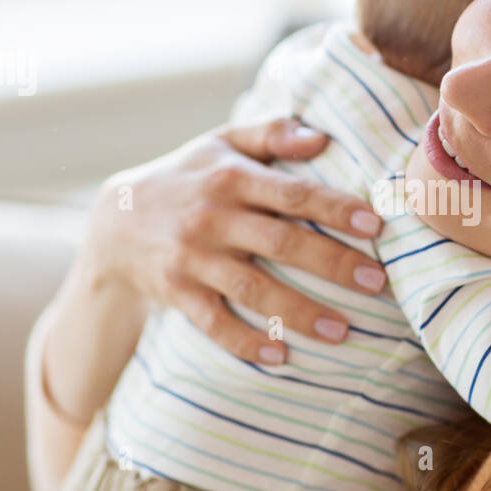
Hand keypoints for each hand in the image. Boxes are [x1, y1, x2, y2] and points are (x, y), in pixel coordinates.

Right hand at [80, 117, 386, 363]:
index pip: (292, 193)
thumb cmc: (187, 177)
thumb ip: (272, 134)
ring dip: (298, 312)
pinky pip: (213, 323)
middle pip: (281, 243)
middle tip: (376, 281)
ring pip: (252, 289)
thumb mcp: (221, 143)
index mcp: (231, 177)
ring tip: (343, 331)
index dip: (334, 208)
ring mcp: (192, 258)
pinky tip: (280, 357)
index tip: (374, 224)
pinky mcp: (176, 292)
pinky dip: (245, 342)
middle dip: (332, 263)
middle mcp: (212, 217)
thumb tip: (322, 136)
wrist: (113, 222)